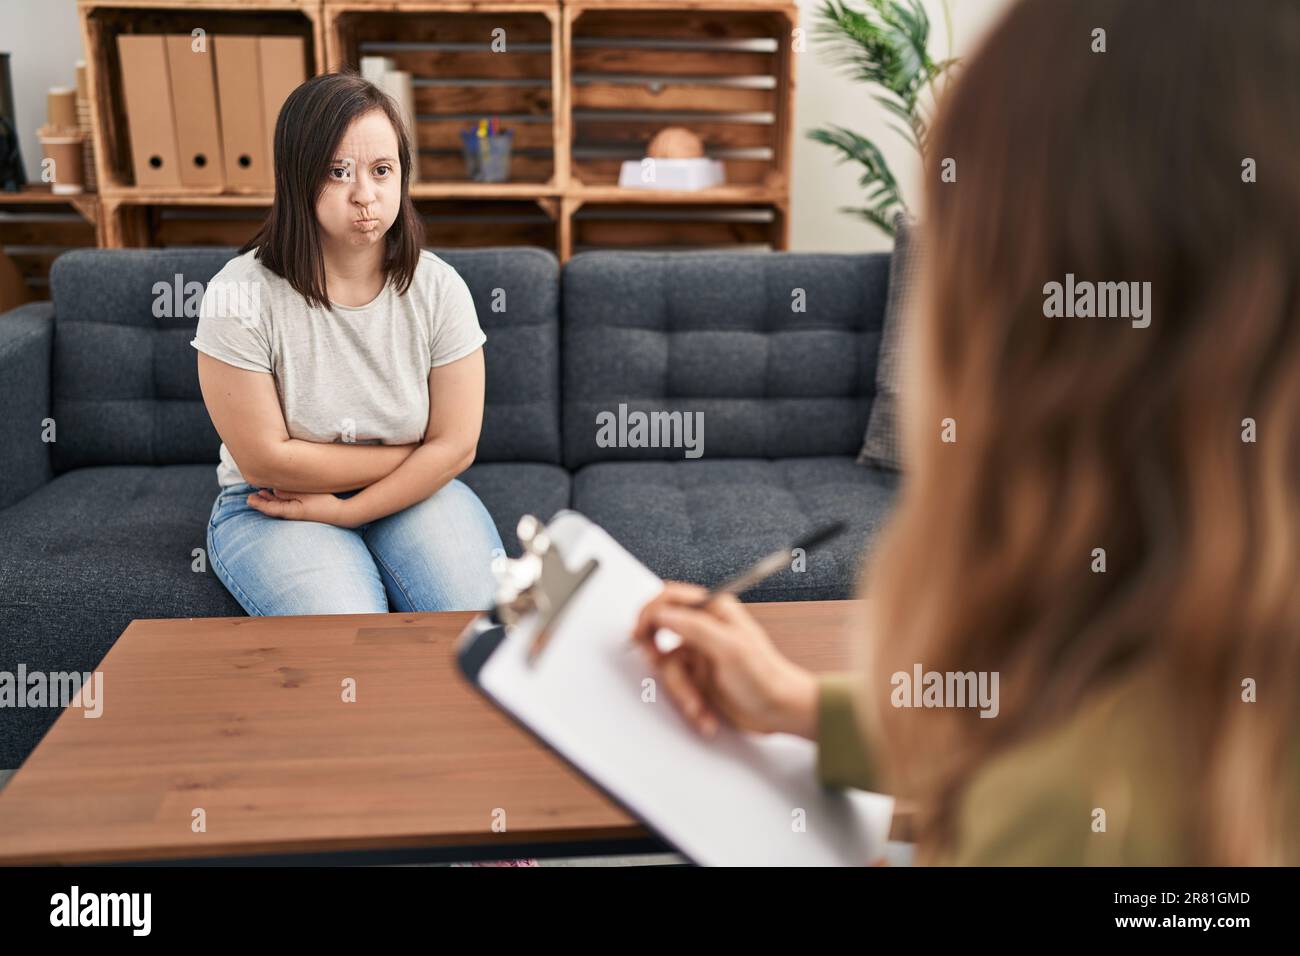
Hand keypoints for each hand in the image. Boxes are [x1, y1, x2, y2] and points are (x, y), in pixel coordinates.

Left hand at [246, 488, 356, 526]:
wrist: (341, 514)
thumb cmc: (325, 503)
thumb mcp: (305, 495)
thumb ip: (288, 492)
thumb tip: (274, 490)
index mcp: (290, 511)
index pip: (269, 508)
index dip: (258, 503)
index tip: (248, 499)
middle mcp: (292, 514)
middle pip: (272, 508)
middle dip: (261, 502)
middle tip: (250, 497)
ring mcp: (298, 513)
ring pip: (279, 505)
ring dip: (270, 499)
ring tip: (261, 493)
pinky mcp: (304, 510)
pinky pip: (287, 504)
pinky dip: (279, 499)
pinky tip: (278, 494)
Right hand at [632, 581, 818, 739]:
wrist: (780, 711)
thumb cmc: (766, 677)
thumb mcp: (730, 648)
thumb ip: (694, 627)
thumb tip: (663, 615)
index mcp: (714, 611)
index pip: (671, 598)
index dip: (651, 611)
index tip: (641, 632)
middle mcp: (705, 629)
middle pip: (661, 630)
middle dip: (657, 652)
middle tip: (656, 660)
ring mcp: (700, 655)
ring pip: (668, 666)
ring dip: (681, 690)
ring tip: (698, 703)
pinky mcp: (699, 679)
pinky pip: (679, 687)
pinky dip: (689, 703)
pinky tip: (705, 712)